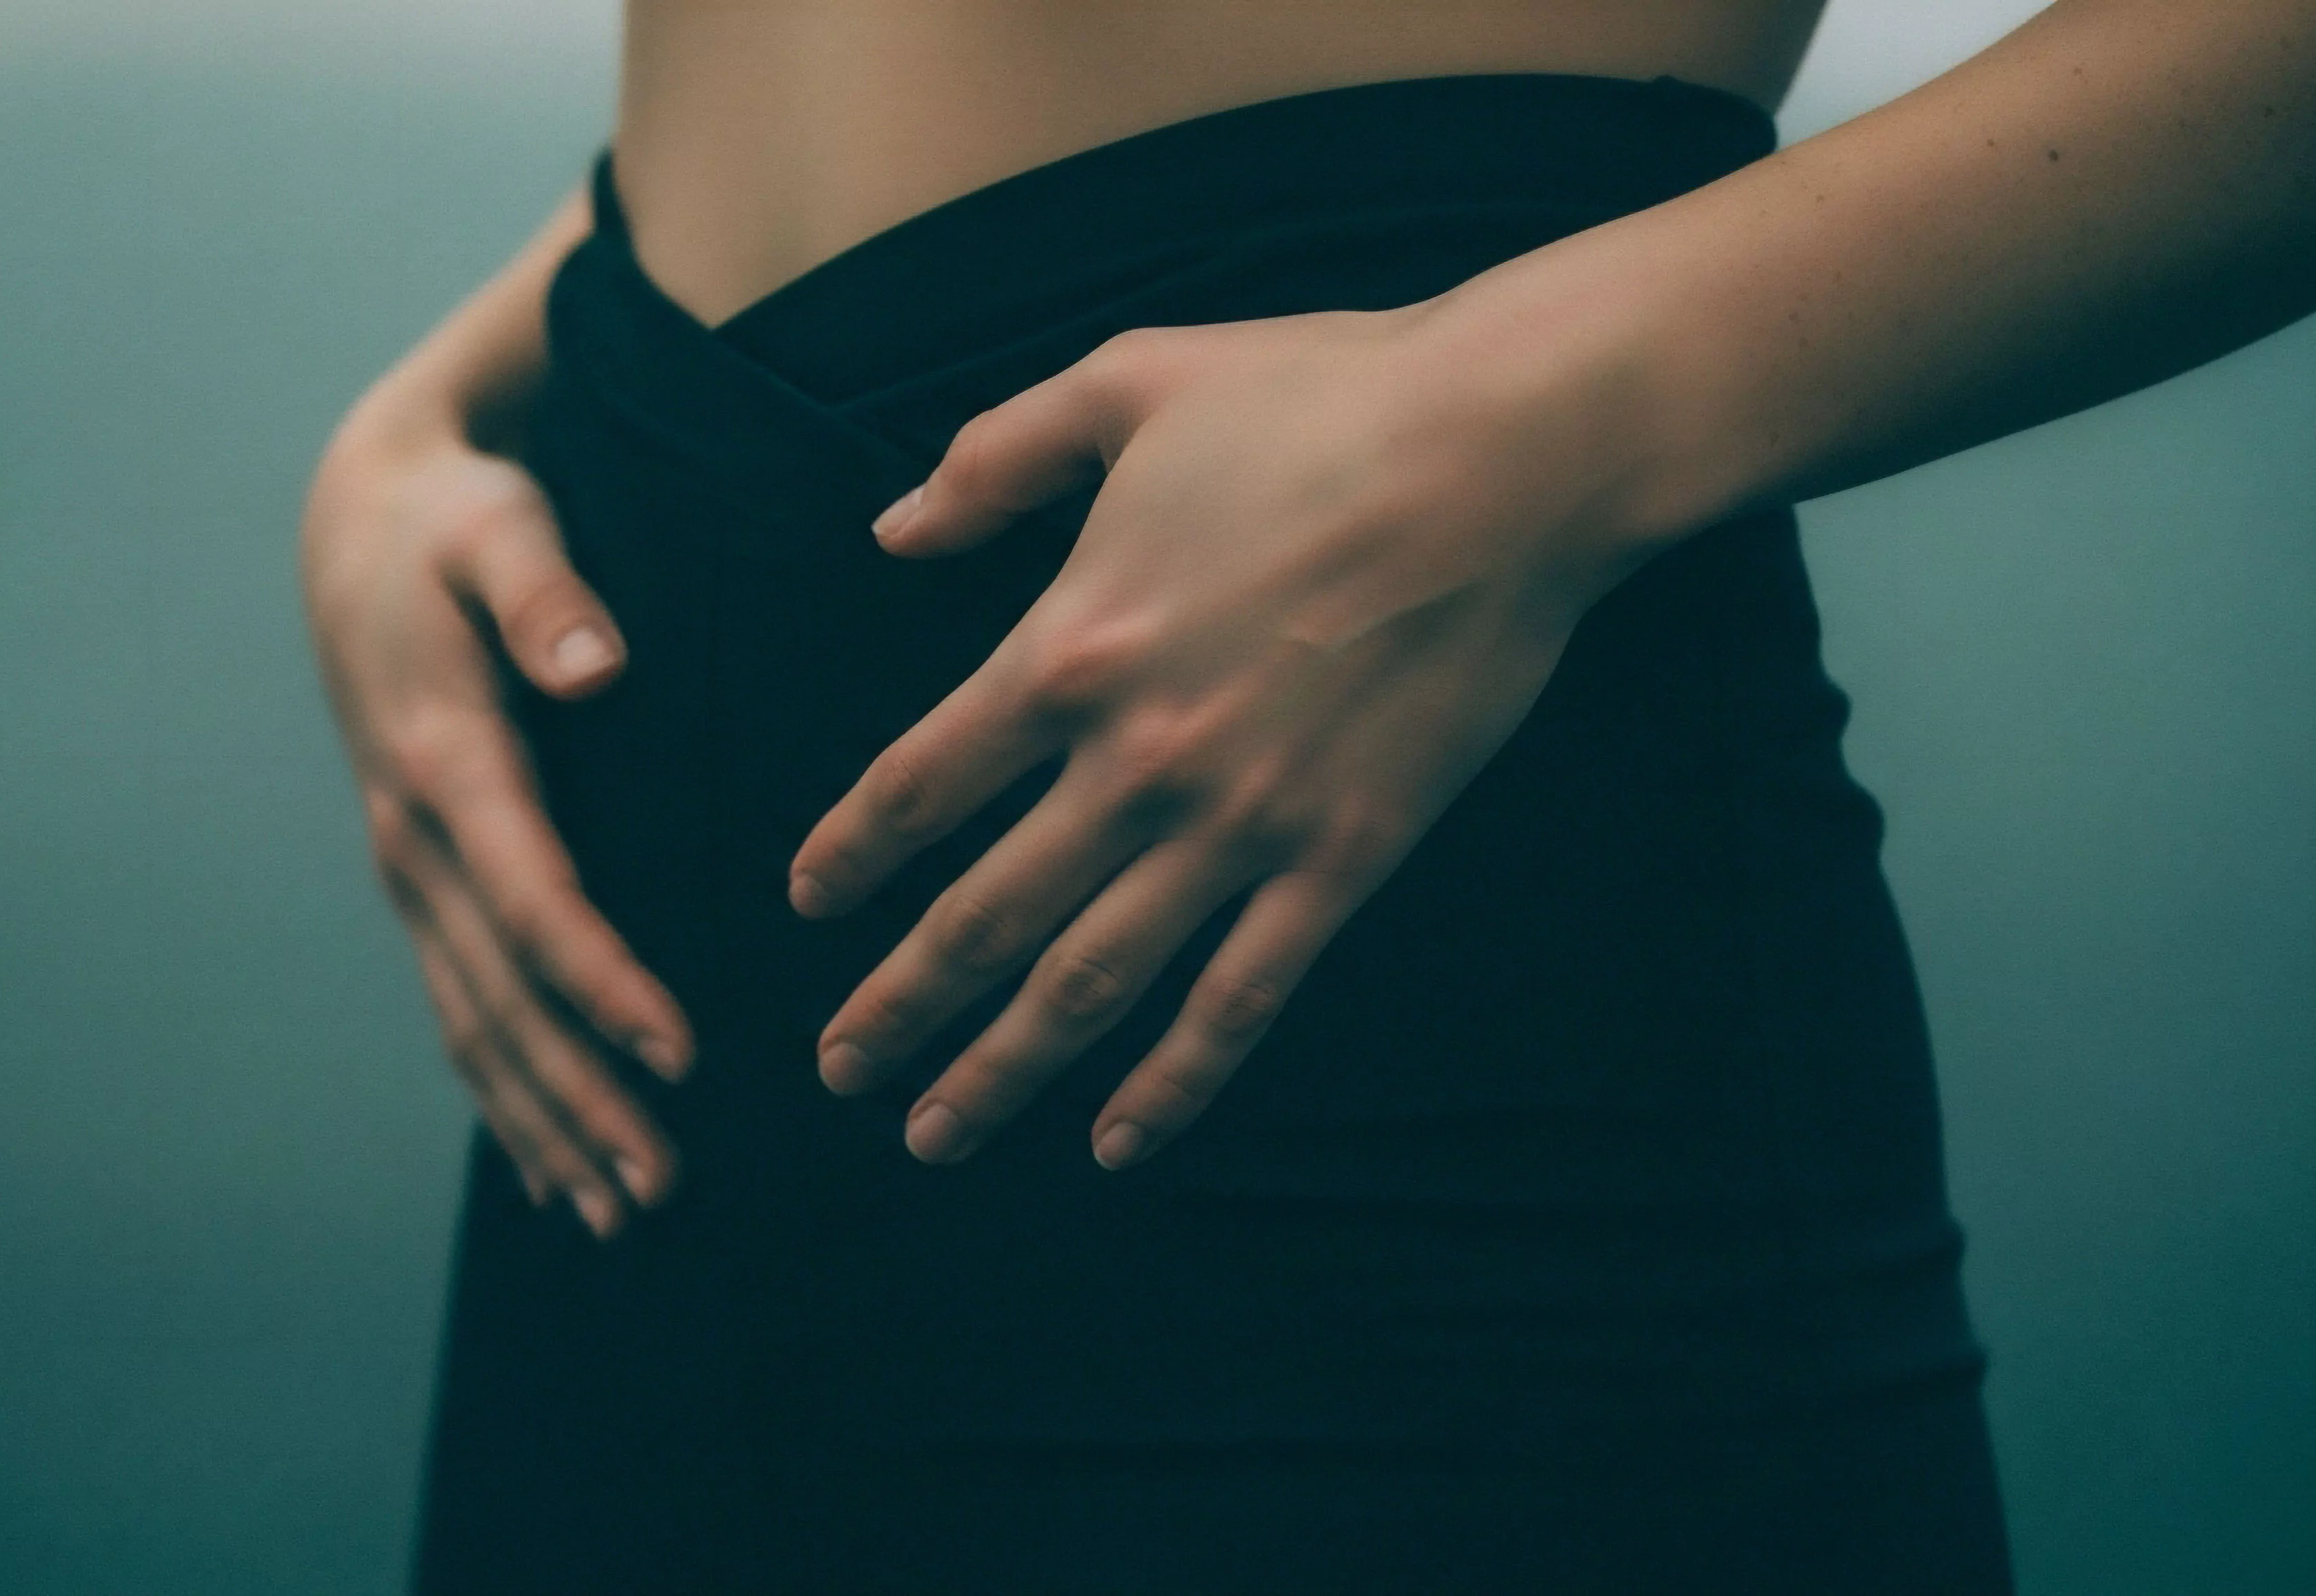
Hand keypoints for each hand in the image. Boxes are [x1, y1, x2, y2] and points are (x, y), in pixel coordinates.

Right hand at [302, 397, 695, 1238]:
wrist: (362, 525)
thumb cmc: (456, 520)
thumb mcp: (499, 523)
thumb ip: (545, 589)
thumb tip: (595, 662)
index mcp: (447, 760)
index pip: (533, 896)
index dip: (601, 982)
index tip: (678, 1053)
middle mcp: (416, 838)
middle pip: (502, 996)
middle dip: (579, 1096)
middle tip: (661, 1185)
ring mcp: (413, 871)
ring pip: (476, 1026)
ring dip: (547, 1122)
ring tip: (623, 1210)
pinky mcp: (425, 883)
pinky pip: (463, 1009)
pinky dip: (508, 1095)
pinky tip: (560, 1169)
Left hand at [788, 304, 1671, 1170]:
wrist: (1508, 450)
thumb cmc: (1319, 397)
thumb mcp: (1124, 383)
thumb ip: (991, 462)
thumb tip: (888, 532)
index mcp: (1068, 648)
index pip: (918, 786)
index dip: (850, 856)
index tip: (807, 905)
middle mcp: (1137, 761)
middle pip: (979, 916)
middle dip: (897, 1005)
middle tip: (836, 1069)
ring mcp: (1242, 823)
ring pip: (1089, 982)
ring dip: (999, 1069)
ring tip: (932, 1133)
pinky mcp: (1344, 857)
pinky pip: (1240, 999)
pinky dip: (1172, 1083)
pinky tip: (1116, 1142)